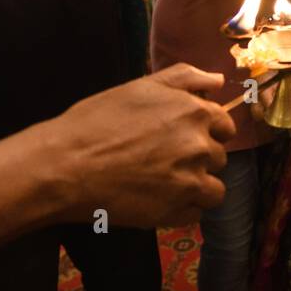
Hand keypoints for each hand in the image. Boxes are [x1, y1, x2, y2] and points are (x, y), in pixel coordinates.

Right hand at [50, 64, 234, 227]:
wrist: (65, 165)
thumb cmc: (97, 121)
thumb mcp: (141, 86)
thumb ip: (185, 78)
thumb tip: (218, 80)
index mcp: (195, 113)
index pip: (225, 126)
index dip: (206, 131)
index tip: (183, 137)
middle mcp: (199, 147)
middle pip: (219, 157)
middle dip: (198, 158)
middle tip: (165, 159)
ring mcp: (190, 182)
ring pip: (214, 189)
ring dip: (196, 187)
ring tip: (164, 183)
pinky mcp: (175, 212)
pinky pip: (196, 213)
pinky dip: (181, 209)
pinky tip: (157, 200)